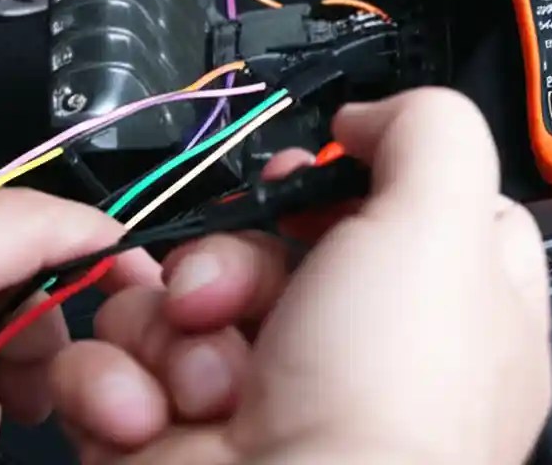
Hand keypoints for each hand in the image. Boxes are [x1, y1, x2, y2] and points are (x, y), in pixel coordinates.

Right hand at [48, 88, 551, 463]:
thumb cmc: (386, 406)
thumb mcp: (443, 224)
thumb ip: (427, 131)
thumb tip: (370, 119)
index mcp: (437, 314)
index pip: (393, 218)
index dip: (339, 187)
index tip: (302, 181)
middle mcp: (347, 358)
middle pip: (258, 246)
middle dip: (229, 258)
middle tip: (231, 297)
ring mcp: (253, 400)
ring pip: (170, 297)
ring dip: (169, 326)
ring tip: (205, 379)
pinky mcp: (166, 435)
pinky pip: (108, 363)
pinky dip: (116, 380)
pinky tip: (152, 414)